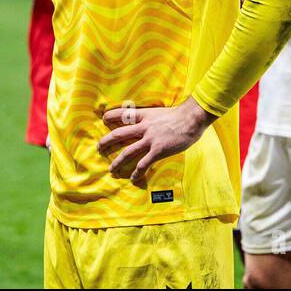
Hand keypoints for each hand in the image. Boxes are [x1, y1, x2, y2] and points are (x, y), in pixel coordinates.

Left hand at [97, 98, 214, 183]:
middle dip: (107, 141)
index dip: (112, 116)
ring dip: (118, 161)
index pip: (124, 114)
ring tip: (111, 169)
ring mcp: (150, 139)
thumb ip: (154, 119)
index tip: (104, 119)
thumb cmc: (181, 115)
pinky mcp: (158, 150)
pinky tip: (133, 178)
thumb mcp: (162, 112)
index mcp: (145, 116)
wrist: (192, 118)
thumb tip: (151, 123)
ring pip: (128, 152)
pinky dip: (137, 172)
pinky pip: (144, 163)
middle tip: (99, 147)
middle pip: (119, 134)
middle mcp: (144, 127)